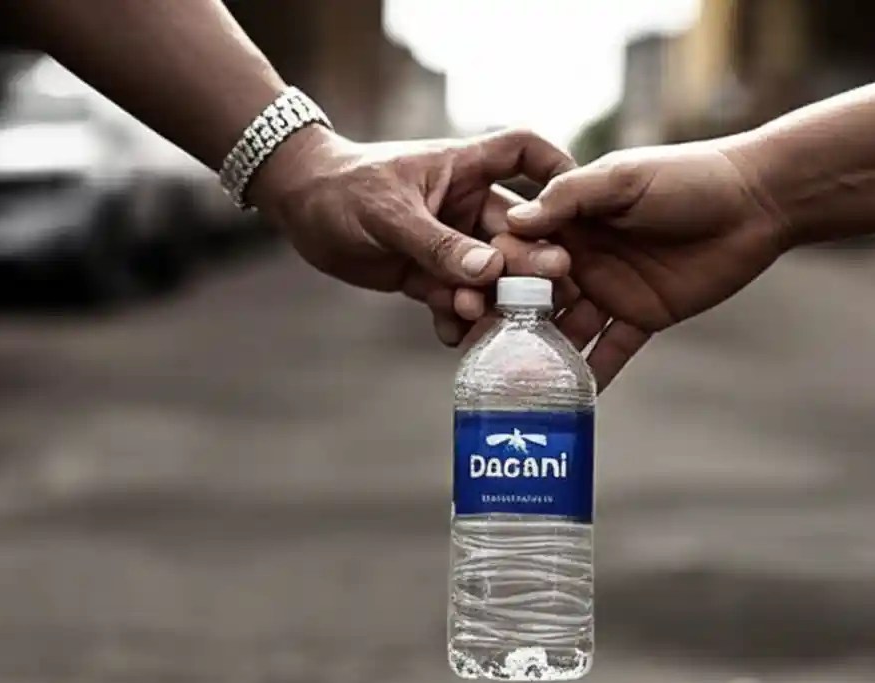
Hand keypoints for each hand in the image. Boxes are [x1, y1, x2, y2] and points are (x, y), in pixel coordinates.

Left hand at [248, 126, 574, 344]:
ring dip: (493, 301)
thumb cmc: (343, 189)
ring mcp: (453, 243)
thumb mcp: (389, 214)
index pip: (526, 153)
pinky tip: (454, 337)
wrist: (300, 208)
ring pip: (492, 275)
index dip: (556, 170)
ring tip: (480, 321)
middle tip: (543, 295)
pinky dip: (459, 320)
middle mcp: (468, 206)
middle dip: (530, 265)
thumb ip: (438, 244)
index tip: (574, 205)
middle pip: (519, 233)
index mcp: (466, 169)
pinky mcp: (432, 275)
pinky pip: (458, 301)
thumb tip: (489, 270)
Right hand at [505, 139, 791, 388]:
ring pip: (568, 328)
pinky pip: (611, 350)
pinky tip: (567, 402)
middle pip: (537, 295)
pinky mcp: (644, 316)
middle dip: (510, 322)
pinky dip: (592, 375)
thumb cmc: (689, 175)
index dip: (499, 272)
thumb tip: (515, 223)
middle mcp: (584, 256)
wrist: (756, 202)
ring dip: (543, 353)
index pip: (522, 249)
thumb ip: (571, 197)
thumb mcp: (623, 177)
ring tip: (513, 383)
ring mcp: (613, 289)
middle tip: (480, 353)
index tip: (474, 297)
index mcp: (572, 217)